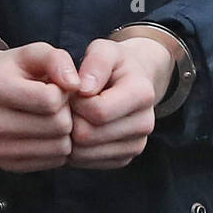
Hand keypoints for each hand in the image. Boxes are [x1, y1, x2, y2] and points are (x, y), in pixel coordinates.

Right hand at [0, 41, 81, 172]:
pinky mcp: (5, 164)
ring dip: (65, 131)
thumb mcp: (33, 53)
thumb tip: (76, 85)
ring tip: (51, 116)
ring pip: (60, 148)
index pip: (52, 100)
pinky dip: (57, 146)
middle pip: (59, 126)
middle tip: (56, 103)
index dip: (63, 91)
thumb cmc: (14, 69)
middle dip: (66, 111)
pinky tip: (46, 132)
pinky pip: (53, 162)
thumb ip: (56, 60)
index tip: (55, 86)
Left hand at [66, 37, 174, 168]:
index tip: (71, 90)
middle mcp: (145, 124)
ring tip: (72, 115)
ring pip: (85, 154)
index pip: (97, 111)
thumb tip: (84, 89)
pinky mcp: (125, 159)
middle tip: (68, 105)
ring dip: (69, 136)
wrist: (131, 82)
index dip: (75, 101)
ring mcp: (137, 145)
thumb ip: (95, 62)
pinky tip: (77, 129)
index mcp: (143, 94)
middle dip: (70, 119)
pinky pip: (88, 163)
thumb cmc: (113, 64)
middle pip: (89, 136)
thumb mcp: (105, 50)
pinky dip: (75, 149)